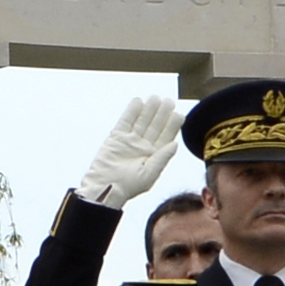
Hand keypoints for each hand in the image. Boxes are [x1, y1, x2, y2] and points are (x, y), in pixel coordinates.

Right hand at [75, 92, 183, 208]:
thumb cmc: (128, 186)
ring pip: (141, 122)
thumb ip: (162, 158)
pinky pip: (125, 121)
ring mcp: (130, 141)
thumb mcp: (149, 174)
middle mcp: (143, 146)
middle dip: (162, 114)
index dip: (172, 126)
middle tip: (169, 101)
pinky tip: (138, 102)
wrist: (105, 187)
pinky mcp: (116, 138)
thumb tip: (175, 144)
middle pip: (155, 127)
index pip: (165, 137)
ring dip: (148, 110)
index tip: (179, 114)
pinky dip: (131, 112)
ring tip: (155, 98)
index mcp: (154, 156)